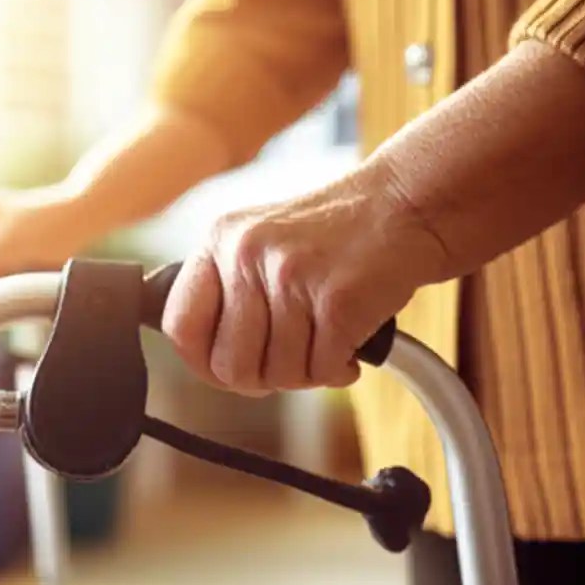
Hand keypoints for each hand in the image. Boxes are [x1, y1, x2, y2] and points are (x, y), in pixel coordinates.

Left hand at [160, 163, 446, 395]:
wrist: (404, 205)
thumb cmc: (336, 235)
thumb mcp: (262, 240)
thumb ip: (230, 290)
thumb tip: (206, 359)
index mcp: (220, 241)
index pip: (180, 326)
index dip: (202, 363)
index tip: (226, 370)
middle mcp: (247, 256)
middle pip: (230, 366)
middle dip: (263, 379)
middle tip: (290, 363)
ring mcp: (291, 277)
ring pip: (280, 374)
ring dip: (307, 373)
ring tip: (326, 344)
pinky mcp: (336, 301)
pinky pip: (321, 371)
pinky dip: (338, 371)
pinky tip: (348, 348)